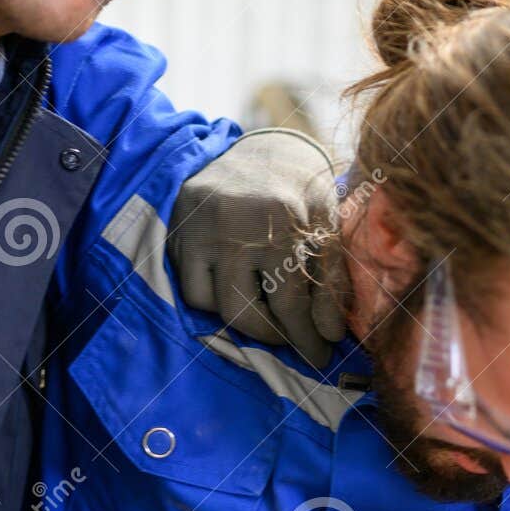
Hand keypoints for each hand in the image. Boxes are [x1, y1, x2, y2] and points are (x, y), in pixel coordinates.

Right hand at [167, 128, 346, 366]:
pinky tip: (238, 294)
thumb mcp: (330, 228)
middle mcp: (233, 224)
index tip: (319, 358)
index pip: (290, 302)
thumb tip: (328, 335)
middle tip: (293, 342)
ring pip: (210, 304)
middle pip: (244, 312)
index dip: (306, 338)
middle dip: (273, 338)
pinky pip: (189, 287)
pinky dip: (213, 300)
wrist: (265, 152)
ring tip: (268, 316)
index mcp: (279, 219)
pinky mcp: (178, 230)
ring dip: (241, 319)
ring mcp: (199, 227)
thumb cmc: (305, 194)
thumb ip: (331, 281)